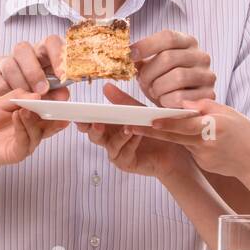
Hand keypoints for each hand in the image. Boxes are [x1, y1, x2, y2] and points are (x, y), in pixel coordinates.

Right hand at [0, 35, 65, 107]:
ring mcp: (5, 62)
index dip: (58, 55)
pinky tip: (14, 102)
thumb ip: (58, 94)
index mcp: (42, 52)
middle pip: (23, 49)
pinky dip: (7, 93)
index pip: (50, 42)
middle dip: (34, 71)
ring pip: (9, 65)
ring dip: (20, 83)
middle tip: (42, 91)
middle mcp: (23, 53)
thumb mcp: (52, 93)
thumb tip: (62, 96)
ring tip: (28, 99)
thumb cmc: (38, 94)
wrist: (12, 105)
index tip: (63, 76)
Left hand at [0, 88, 71, 169]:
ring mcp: (27, 142)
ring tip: (26, 108)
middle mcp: (33, 130)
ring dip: (33, 119)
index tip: (61, 93)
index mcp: (32, 116)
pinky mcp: (18, 153)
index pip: (50, 110)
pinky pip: (25, 141)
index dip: (57, 102)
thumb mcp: (1, 102)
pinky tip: (17, 117)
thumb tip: (38, 95)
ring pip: (38, 132)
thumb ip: (18, 96)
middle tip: (54, 101)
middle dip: (53, 112)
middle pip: (50, 123)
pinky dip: (22, 128)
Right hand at [76, 84, 193, 179]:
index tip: (78, 113)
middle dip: (93, 129)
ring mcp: (116, 153)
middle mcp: (109, 140)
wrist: (171, 148)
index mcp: (108, 126)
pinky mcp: (126, 163)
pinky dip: (131, 143)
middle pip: (94, 136)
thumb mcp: (138, 110)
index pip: (90, 123)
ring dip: (119, 136)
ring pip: (110, 145)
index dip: (83, 119)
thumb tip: (105, 86)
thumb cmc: (152, 128)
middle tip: (97, 124)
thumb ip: (122, 101)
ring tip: (127, 127)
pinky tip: (138, 135)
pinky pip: (124, 153)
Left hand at [126, 98, 249, 181]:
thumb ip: (204, 106)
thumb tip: (181, 101)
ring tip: (134, 128)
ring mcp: (202, 155)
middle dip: (149, 130)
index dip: (167, 123)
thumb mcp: (227, 113)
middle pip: (173, 135)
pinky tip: (177, 136)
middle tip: (128, 126)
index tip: (149, 120)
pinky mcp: (201, 162)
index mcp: (214, 126)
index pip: (185, 123)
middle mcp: (206, 142)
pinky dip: (180, 141)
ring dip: (157, 135)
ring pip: (176, 141)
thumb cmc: (243, 132)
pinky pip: (186, 148)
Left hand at [130, 29, 216, 107]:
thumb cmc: (164, 81)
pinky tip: (164, 101)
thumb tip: (125, 52)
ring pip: (177, 77)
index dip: (146, 45)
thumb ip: (141, 58)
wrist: (182, 104)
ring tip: (154, 91)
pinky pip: (181, 97)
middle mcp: (201, 56)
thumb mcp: (153, 65)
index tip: (130, 56)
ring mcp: (207, 75)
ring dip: (158, 87)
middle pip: (169, 57)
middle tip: (142, 81)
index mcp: (187, 42)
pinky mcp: (208, 95)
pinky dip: (166, 100)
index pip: (168, 37)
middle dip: (149, 72)